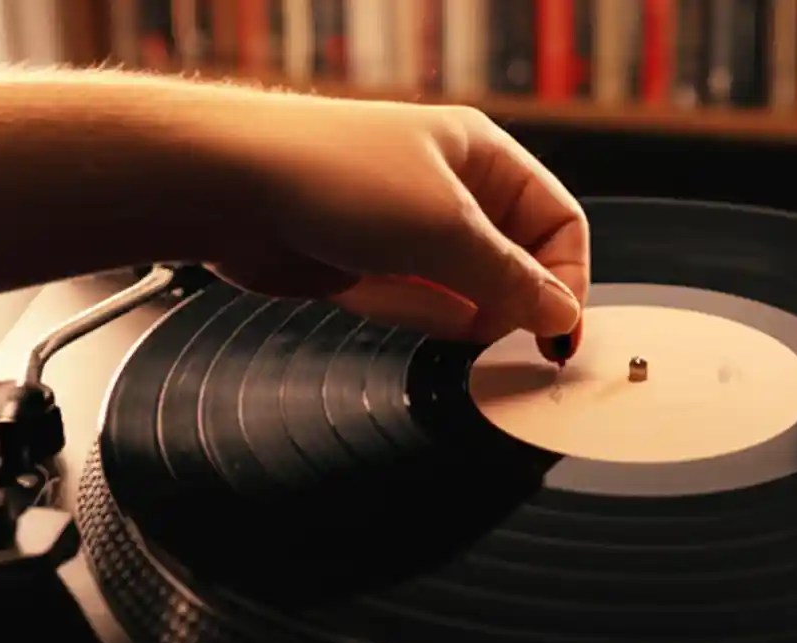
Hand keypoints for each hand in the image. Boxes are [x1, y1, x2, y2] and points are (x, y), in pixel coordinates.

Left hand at [208, 96, 587, 359]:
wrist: (230, 189)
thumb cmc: (334, 176)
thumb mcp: (447, 229)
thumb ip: (512, 280)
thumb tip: (560, 316)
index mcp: (484, 158)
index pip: (558, 222)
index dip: (566, 277)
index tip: (556, 328)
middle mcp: (455, 191)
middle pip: (518, 263)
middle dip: (507, 300)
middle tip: (497, 330)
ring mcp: (414, 231)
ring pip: (469, 293)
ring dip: (452, 311)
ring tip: (415, 295)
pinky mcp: (378, 266)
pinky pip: (421, 306)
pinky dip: (410, 312)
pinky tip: (372, 290)